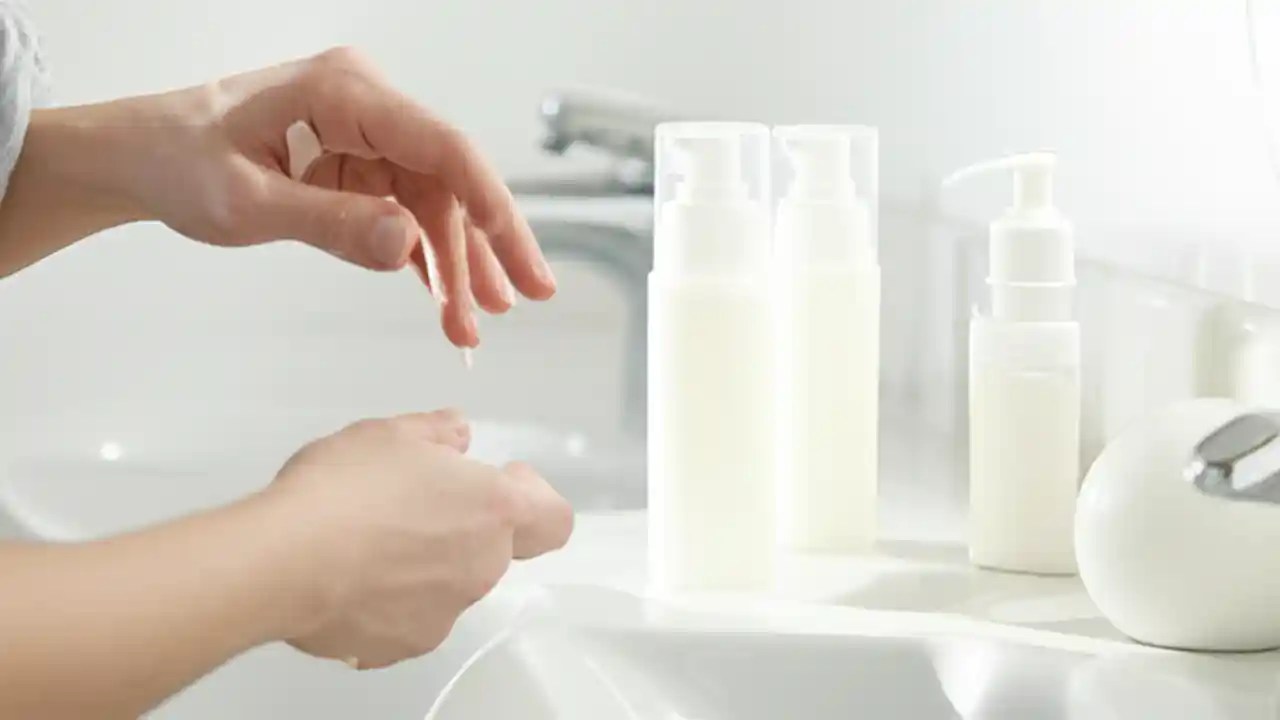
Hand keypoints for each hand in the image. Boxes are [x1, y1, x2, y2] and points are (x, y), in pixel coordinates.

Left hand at [52, 47, 555, 347]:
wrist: (138, 158)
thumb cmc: (177, 162)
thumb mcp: (249, 203)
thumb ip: (333, 223)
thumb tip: (410, 243)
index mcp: (344, 92)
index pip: (444, 147)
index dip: (494, 208)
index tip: (521, 262)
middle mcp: (365, 105)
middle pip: (448, 180)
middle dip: (479, 248)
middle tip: (515, 302)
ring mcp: (364, 135)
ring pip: (433, 202)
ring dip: (452, 265)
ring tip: (469, 323)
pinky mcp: (357, 164)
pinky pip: (406, 210)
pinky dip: (422, 258)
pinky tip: (441, 299)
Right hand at [263, 409, 572, 668]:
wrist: (283, 561)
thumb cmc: (345, 487)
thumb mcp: (392, 433)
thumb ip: (438, 432)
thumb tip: (458, 434)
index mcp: (494, 511)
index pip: (554, 520)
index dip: (534, 500)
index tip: (500, 481)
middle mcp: (481, 567)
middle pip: (491, 549)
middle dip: (460, 527)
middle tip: (408, 503)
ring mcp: (444, 613)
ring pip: (448, 585)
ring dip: (422, 564)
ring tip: (365, 540)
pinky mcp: (400, 646)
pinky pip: (406, 618)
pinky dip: (386, 600)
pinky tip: (347, 576)